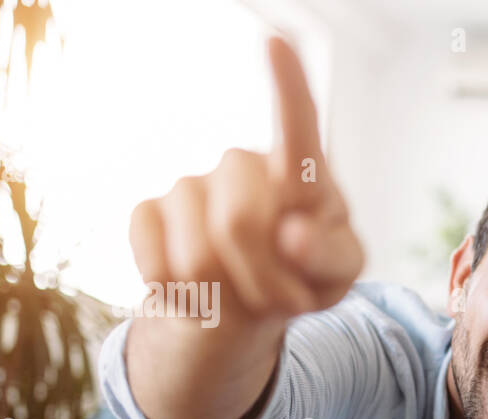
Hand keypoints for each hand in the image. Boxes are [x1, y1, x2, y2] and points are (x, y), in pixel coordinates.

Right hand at [128, 36, 362, 327]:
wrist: (245, 307)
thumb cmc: (303, 278)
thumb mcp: (338, 275)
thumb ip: (331, 255)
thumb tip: (293, 234)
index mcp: (300, 174)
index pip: (297, 125)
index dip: (287, 86)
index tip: (278, 42)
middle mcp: (242, 167)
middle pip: (238, 223)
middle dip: (262, 280)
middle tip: (281, 300)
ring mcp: (191, 186)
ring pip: (197, 256)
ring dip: (228, 296)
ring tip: (244, 295)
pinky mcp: (149, 213)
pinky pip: (158, 267)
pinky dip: (187, 300)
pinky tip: (201, 293)